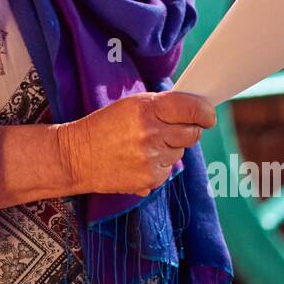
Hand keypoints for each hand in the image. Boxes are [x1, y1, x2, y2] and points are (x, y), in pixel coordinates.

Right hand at [58, 92, 215, 197]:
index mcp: (147, 109)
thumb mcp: (130, 105)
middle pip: (192, 133)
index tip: (208, 115)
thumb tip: (196, 111)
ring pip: (180, 152)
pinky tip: (138, 160)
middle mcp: (152, 133)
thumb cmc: (104, 126)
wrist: (76, 156)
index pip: (192, 109)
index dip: (205, 112)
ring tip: (143, 145)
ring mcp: (152, 159)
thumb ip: (162, 105)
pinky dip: (159, 165)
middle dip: (187, 130)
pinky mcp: (150, 179)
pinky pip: (169, 170)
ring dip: (169, 148)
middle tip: (169, 128)